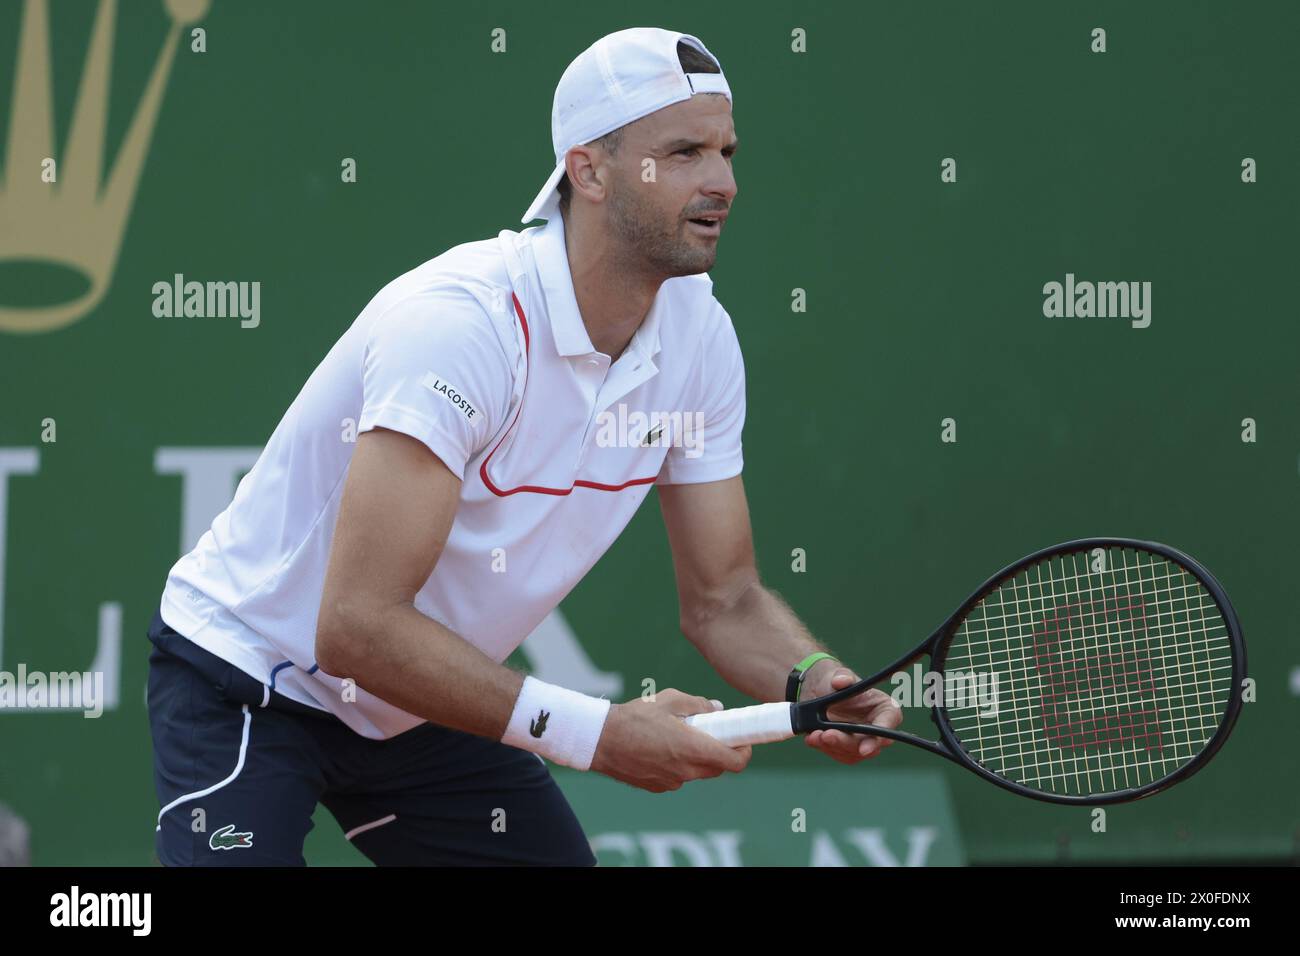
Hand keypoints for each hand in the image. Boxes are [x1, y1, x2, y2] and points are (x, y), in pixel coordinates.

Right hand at [590, 688, 752, 792]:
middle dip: (720, 752)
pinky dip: (678, 764)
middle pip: (717, 768)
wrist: (598, 740)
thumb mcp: (669, 701)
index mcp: (693, 749)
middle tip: (712, 732)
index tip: (742, 740)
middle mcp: (685, 771)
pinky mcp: (657, 787)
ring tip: (679, 736)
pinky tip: (660, 748)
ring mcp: (671, 782)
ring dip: (697, 758)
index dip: (744, 752)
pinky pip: (678, 777)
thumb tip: (717, 709)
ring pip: (697, 772)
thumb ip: (698, 705)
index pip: (735, 762)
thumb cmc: (634, 717)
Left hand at [801, 665, 901, 764]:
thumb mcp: (837, 675)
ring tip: (814, 735)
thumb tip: (840, 680)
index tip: (865, 747)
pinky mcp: (848, 750)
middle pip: (871, 743)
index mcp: (884, 707)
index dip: (881, 733)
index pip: (890, 720)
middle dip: (847, 742)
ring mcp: (864, 741)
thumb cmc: (834, 682)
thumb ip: (842, 676)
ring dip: (833, 746)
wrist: (817, 693)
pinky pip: (840, 754)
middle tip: (828, 735)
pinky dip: (825, 748)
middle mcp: (878, 727)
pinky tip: (813, 738)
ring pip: (854, 753)